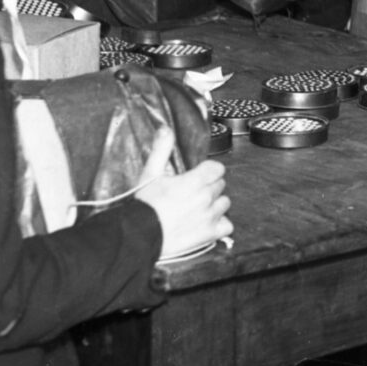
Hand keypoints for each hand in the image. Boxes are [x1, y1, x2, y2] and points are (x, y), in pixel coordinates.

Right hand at [134, 128, 232, 260]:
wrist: (139, 235)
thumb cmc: (145, 206)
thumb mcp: (150, 173)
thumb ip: (161, 149)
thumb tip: (165, 129)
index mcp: (196, 180)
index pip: (217, 168)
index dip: (208, 171)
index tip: (198, 176)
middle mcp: (207, 197)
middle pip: (219, 185)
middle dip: (208, 187)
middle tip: (191, 194)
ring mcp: (210, 216)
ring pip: (225, 204)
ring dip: (214, 205)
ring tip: (198, 209)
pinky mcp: (210, 233)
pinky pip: (227, 225)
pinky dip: (220, 225)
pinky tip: (207, 224)